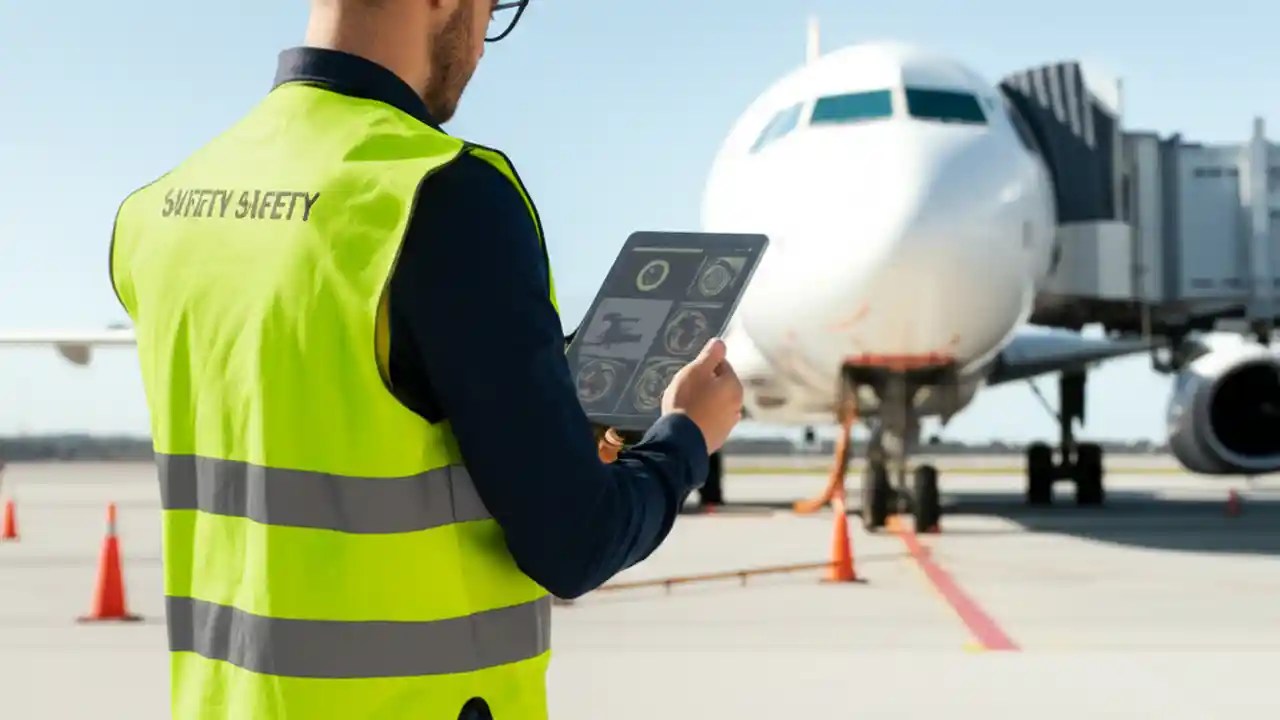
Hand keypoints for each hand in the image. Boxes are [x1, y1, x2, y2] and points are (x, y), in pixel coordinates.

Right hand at [661, 337, 743, 453]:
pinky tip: (689, 420)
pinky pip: (710, 421)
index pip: (721, 365)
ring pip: (715, 404)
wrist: (681, 440)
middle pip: (720, 386)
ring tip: (685, 406)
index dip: (704, 366)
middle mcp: (737, 405)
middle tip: (686, 389)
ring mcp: (728, 424)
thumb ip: (710, 355)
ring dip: (704, 402)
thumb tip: (721, 342)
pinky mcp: (718, 438)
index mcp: (734, 386)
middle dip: (705, 385)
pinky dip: (702, 418)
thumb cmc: (688, 400)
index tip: (691, 374)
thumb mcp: (696, 371)